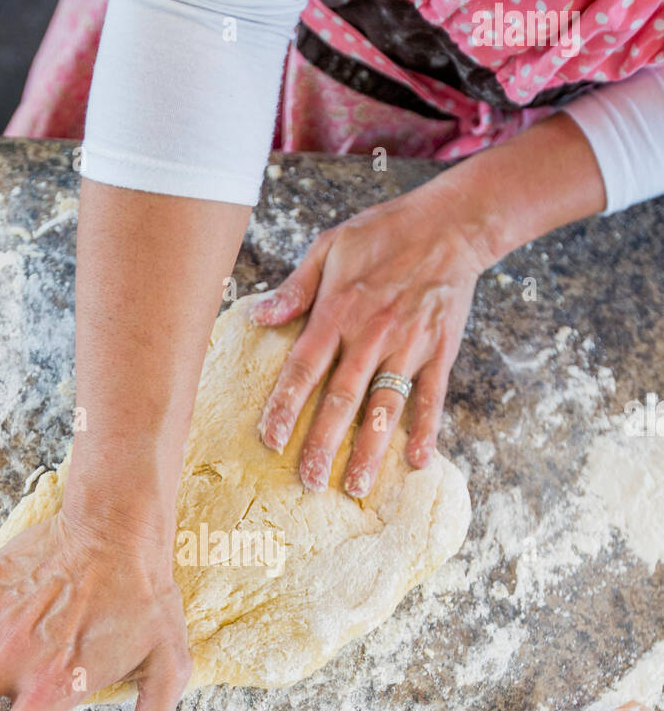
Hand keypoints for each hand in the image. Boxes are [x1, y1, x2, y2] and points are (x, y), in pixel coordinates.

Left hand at [251, 178, 486, 496]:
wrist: (451, 224)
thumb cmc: (384, 234)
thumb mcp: (330, 246)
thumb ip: (296, 288)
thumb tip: (258, 316)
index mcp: (338, 312)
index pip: (303, 369)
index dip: (285, 407)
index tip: (270, 440)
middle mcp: (371, 335)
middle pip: (341, 399)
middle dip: (322, 443)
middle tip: (308, 482)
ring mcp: (408, 346)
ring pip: (384, 406)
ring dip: (369, 449)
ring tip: (355, 486)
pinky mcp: (439, 352)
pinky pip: (431, 397)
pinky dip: (425, 429)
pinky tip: (417, 461)